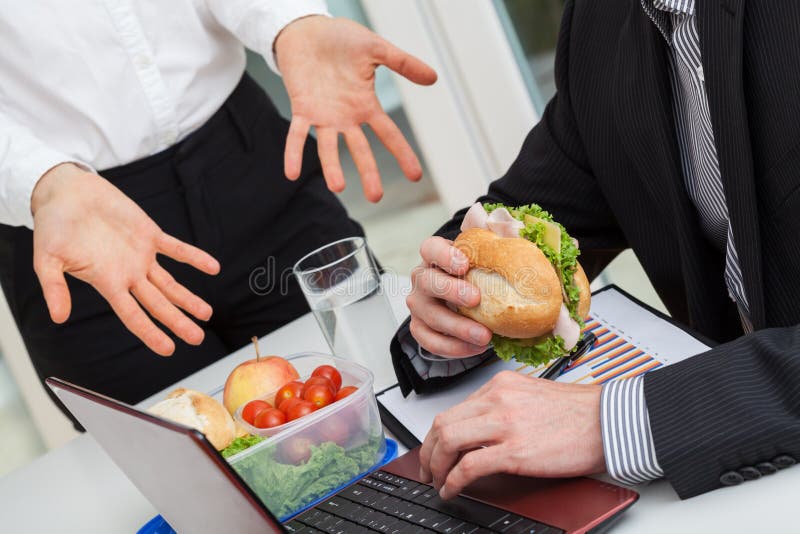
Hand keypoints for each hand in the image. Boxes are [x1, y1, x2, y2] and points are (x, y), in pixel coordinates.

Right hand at [31, 163, 219, 355]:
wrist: (66, 194)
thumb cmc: (53, 226)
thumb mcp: (46, 259)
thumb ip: (54, 287)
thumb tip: (58, 317)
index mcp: (106, 283)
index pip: (132, 315)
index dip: (150, 332)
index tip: (168, 349)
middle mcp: (128, 274)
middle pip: (158, 304)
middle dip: (178, 321)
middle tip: (197, 338)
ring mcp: (141, 255)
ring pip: (170, 283)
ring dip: (189, 298)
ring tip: (207, 314)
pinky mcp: (149, 234)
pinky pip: (177, 248)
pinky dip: (195, 258)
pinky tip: (213, 268)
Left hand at [276, 16, 437, 201]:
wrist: (308, 30)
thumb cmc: (342, 39)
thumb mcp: (377, 49)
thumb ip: (404, 63)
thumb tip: (433, 78)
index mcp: (366, 105)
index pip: (389, 134)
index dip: (402, 154)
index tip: (415, 176)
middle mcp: (346, 117)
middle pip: (360, 150)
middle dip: (368, 172)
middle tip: (376, 196)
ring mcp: (324, 116)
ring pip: (329, 148)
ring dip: (332, 168)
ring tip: (337, 187)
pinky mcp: (302, 109)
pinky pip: (297, 135)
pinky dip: (294, 153)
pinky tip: (291, 173)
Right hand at [406, 236, 492, 356]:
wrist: (466, 298)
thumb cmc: (477, 274)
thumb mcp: (487, 256)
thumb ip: (499, 247)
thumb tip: (526, 238)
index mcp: (435, 256)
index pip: (430, 248)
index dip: (444, 255)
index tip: (464, 264)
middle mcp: (422, 279)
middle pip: (427, 282)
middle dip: (451, 291)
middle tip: (476, 300)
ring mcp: (418, 305)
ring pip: (428, 316)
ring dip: (456, 327)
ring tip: (484, 336)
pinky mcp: (420, 328)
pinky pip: (430, 341)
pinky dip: (452, 347)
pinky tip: (475, 348)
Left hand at [419, 371, 605, 498]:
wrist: (608, 421)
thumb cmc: (578, 413)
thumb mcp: (531, 396)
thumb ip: (502, 406)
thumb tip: (479, 430)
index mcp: (500, 385)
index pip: (455, 409)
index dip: (438, 434)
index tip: (435, 449)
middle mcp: (498, 399)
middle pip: (443, 423)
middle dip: (428, 451)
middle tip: (427, 469)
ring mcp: (504, 424)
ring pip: (448, 442)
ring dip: (436, 466)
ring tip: (437, 481)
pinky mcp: (514, 450)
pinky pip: (468, 466)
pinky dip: (453, 480)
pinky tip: (453, 490)